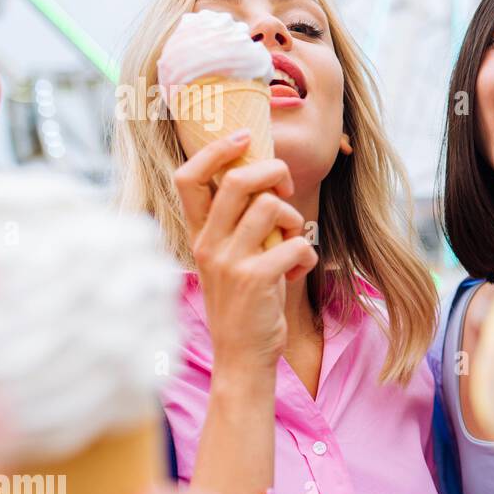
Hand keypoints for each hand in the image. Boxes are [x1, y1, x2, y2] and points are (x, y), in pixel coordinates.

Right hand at [172, 130, 316, 371]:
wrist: (241, 357)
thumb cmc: (245, 303)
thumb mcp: (230, 260)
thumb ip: (238, 226)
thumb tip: (267, 183)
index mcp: (199, 235)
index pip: (187, 178)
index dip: (214, 150)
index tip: (242, 137)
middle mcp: (208, 244)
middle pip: (238, 180)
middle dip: (273, 172)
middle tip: (286, 189)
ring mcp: (229, 261)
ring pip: (271, 207)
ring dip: (294, 220)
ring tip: (292, 242)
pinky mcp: (256, 279)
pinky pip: (295, 245)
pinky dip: (307, 255)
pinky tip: (297, 273)